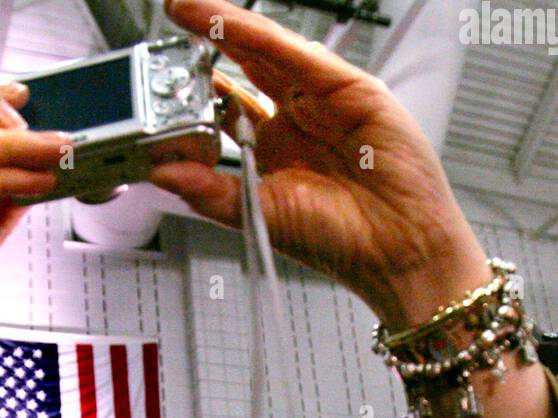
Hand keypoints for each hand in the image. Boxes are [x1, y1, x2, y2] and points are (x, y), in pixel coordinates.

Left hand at [151, 0, 488, 326]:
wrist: (397, 252)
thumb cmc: (341, 242)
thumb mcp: (258, 215)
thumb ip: (208, 192)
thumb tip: (161, 173)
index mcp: (274, 152)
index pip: (227, 107)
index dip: (196, 89)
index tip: (160, 78)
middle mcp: (298, 122)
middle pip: (246, 69)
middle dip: (208, 41)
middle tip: (173, 16)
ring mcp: (324, 102)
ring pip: (269, 53)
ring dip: (229, 26)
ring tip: (187, 7)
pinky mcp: (352, 90)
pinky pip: (300, 56)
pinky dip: (264, 38)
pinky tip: (232, 25)